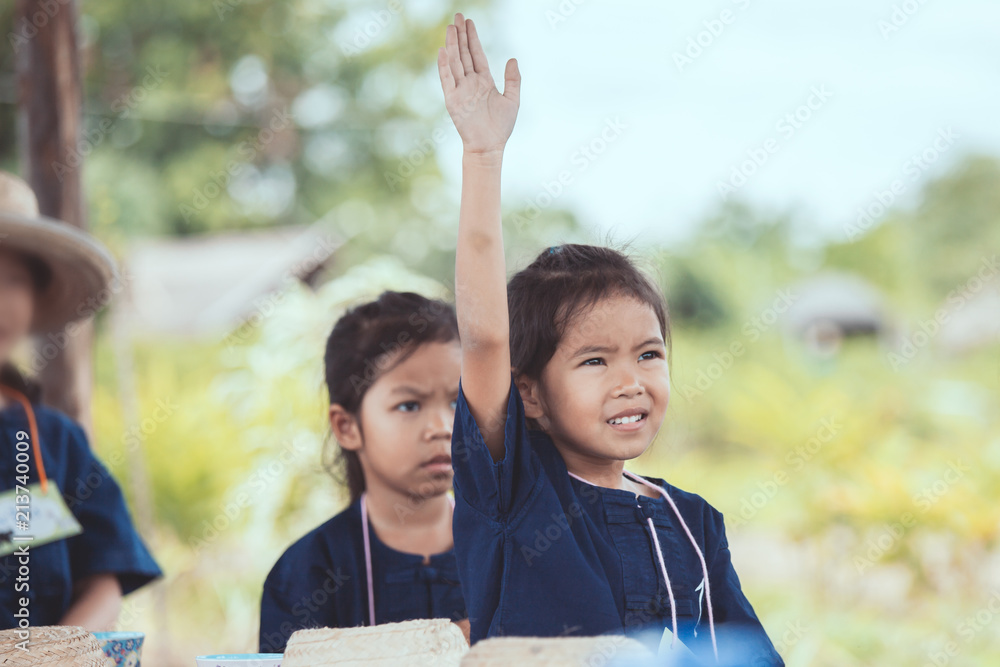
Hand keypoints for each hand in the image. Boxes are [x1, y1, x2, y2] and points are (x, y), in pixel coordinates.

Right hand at [438, 13, 519, 155]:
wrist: (490, 146)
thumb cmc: (501, 127)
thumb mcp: (512, 100)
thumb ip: (513, 80)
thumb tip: (512, 59)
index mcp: (484, 81)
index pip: (477, 55)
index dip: (472, 38)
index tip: (469, 22)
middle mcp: (470, 83)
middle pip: (464, 54)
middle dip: (460, 35)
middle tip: (457, 17)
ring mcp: (461, 91)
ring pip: (455, 63)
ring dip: (452, 45)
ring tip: (450, 28)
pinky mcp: (453, 101)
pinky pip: (447, 81)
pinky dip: (444, 67)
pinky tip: (443, 52)